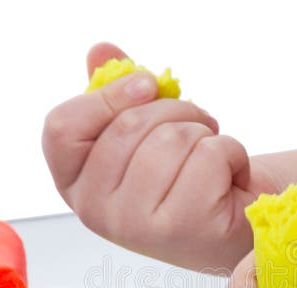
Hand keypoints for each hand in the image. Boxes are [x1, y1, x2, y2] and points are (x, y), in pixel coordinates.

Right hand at [42, 43, 274, 270]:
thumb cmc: (186, 175)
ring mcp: (137, 226)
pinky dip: (231, 152)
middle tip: (195, 127)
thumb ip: (116, 92)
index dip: (107, 96)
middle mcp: (97, 212)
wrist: (235, 222)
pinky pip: (208, 156)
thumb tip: (101, 51)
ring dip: (204, 132)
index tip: (147, 85)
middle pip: (126, 125)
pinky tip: (229, 179)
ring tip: (211, 155)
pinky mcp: (183, 227)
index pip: (61, 128)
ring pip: (171, 138)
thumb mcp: (146, 131)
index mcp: (76, 185)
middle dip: (175, 109)